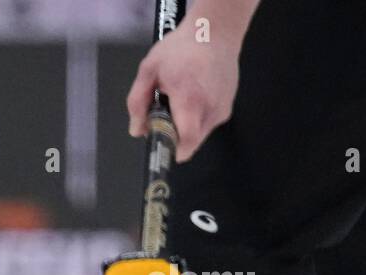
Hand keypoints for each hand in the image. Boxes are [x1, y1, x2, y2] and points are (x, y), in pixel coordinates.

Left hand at [126, 11, 244, 161]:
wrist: (214, 32)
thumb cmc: (183, 48)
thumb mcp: (149, 70)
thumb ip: (138, 103)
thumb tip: (137, 129)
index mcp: (190, 99)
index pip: (186, 140)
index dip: (172, 150)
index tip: (161, 148)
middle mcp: (210, 107)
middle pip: (190, 142)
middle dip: (174, 137)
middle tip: (165, 116)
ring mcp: (222, 108)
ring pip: (199, 135)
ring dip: (185, 127)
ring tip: (179, 101)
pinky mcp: (227, 107)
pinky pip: (207, 124)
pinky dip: (195, 118)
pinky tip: (191, 97)